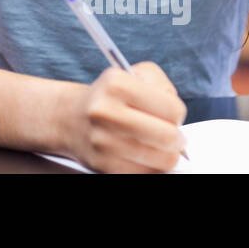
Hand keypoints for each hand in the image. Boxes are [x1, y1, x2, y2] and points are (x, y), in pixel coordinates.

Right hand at [62, 61, 188, 172]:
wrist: (71, 118)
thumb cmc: (110, 97)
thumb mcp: (133, 74)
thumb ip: (162, 86)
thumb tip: (177, 117)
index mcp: (116, 85)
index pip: (172, 109)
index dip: (177, 113)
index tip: (170, 113)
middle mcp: (106, 112)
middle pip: (168, 137)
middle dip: (176, 137)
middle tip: (171, 134)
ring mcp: (103, 142)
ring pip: (162, 160)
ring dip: (166, 153)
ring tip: (156, 143)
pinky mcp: (104, 165)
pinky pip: (147, 173)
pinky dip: (150, 166)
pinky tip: (141, 154)